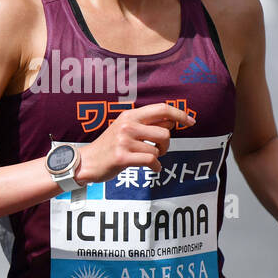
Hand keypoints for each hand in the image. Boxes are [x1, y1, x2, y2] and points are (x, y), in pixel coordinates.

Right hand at [75, 102, 195, 183]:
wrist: (87, 162)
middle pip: (165, 132)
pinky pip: (151, 161)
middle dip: (166, 145)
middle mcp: (128, 125)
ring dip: (158, 156)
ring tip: (148, 158)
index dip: (180, 114)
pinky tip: (151, 168)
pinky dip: (155, 167)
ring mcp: (124, 141)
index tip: (191, 122)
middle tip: (158, 150)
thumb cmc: (109, 147)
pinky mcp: (122, 157)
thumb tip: (172, 120)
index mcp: (130, 115)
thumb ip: (147, 124)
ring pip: (158, 149)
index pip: (162, 109)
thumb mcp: (126, 128)